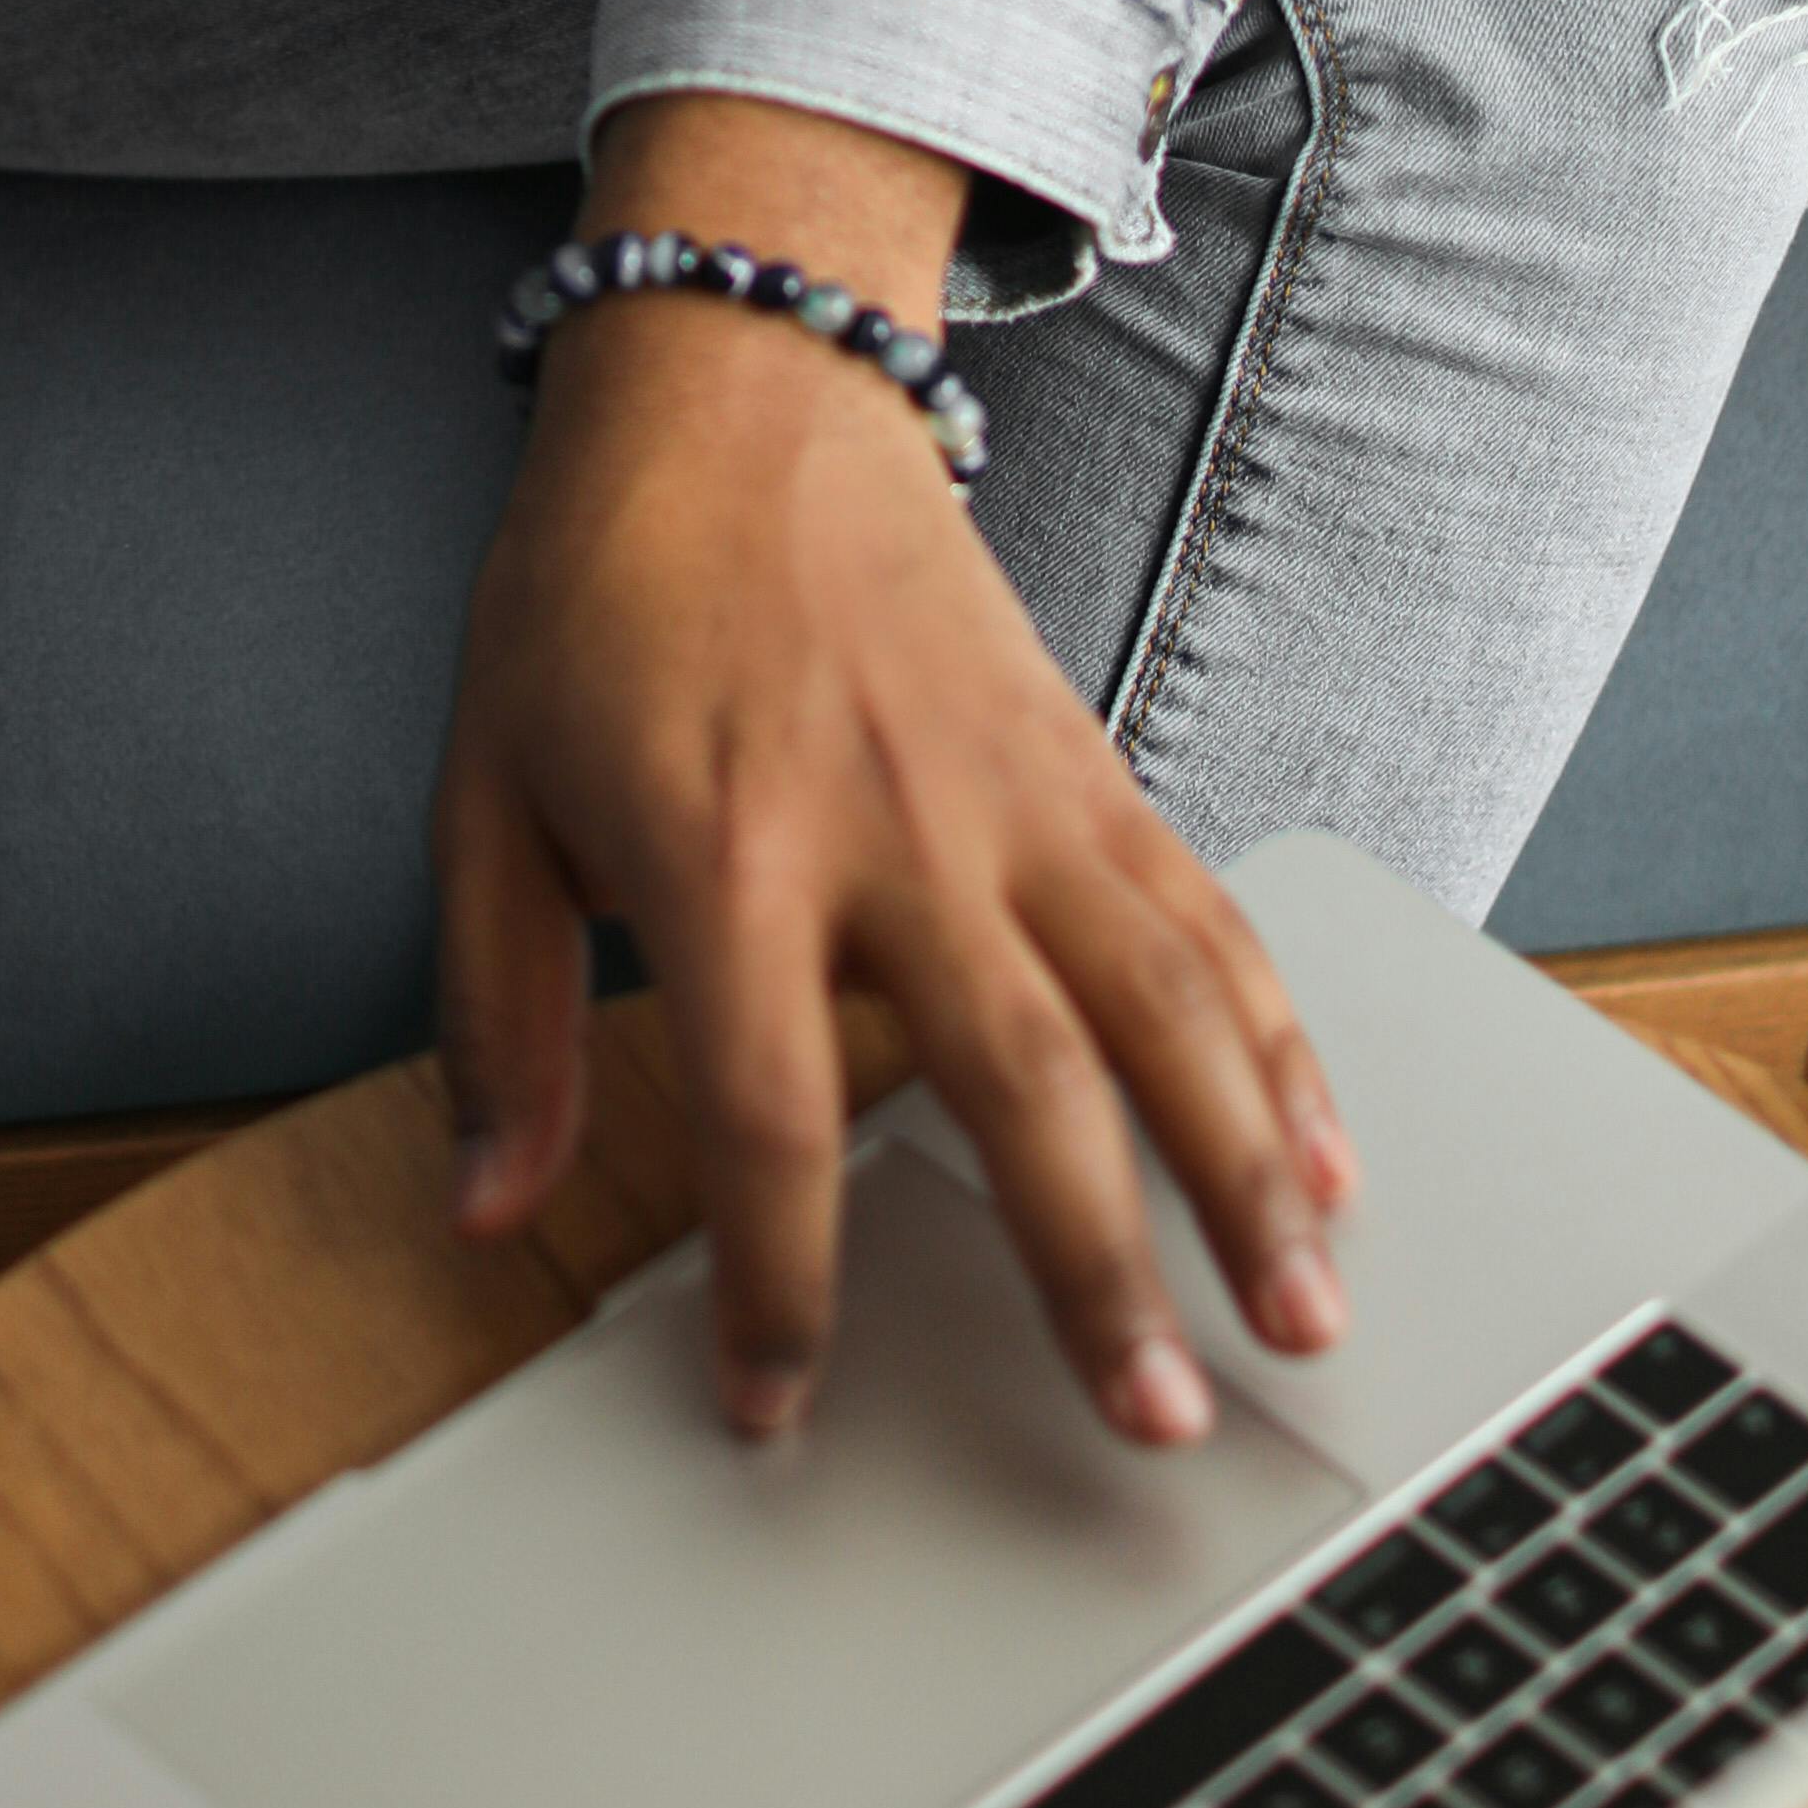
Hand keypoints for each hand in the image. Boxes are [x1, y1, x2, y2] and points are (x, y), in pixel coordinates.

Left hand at [439, 99, 1355, 1445]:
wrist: (740, 388)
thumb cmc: (601, 593)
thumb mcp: (488, 796)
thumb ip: (498, 1014)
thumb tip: (485, 1208)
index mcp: (728, 852)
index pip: (767, 1118)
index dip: (778, 1284)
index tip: (776, 1403)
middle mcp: (896, 831)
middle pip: (1021, 1082)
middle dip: (1094, 1267)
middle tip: (1146, 1420)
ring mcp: (1015, 795)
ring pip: (1162, 1006)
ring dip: (1240, 1171)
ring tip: (1300, 1317)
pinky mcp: (1088, 764)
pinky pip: (1203, 918)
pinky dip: (1276, 1038)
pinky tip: (1322, 1151)